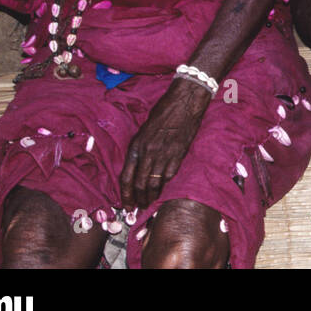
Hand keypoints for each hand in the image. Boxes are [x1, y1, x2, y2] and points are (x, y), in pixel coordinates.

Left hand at [119, 80, 209, 207]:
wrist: (184, 102)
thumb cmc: (164, 111)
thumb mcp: (144, 128)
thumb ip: (140, 147)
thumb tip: (137, 164)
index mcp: (136, 145)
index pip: (126, 177)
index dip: (125, 194)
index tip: (126, 205)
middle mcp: (148, 153)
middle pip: (139, 185)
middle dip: (138, 200)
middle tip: (138, 208)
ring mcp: (164, 155)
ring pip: (154, 184)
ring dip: (151, 196)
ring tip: (149, 203)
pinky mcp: (178, 155)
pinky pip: (169, 176)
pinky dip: (164, 185)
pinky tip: (162, 189)